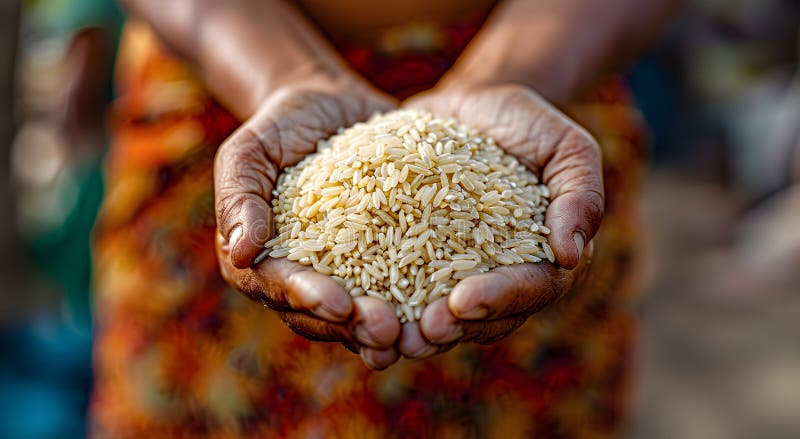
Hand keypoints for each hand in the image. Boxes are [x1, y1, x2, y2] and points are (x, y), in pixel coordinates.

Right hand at [214, 76, 401, 368]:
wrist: (330, 108)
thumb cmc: (281, 126)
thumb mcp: (251, 148)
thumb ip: (239, 195)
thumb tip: (241, 252)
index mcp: (259, 262)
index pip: (277, 288)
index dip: (307, 299)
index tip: (339, 304)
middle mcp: (300, 279)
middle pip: (320, 317)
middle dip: (352, 327)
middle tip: (386, 331)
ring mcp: (342, 276)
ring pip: (358, 317)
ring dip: (384, 329)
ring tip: (414, 334)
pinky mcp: (381, 263)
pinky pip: (399, 289)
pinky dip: (417, 303)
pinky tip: (445, 305)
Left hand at [398, 84, 603, 357]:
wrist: (466, 109)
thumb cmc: (522, 123)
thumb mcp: (564, 143)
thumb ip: (580, 192)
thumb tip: (571, 254)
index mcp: (545, 259)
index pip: (532, 290)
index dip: (499, 300)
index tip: (462, 300)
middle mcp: (503, 277)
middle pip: (485, 318)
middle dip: (454, 328)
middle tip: (421, 332)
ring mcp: (458, 275)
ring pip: (444, 319)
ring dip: (416, 334)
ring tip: (388, 338)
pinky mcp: (417, 263)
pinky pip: (402, 294)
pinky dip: (384, 308)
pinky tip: (356, 314)